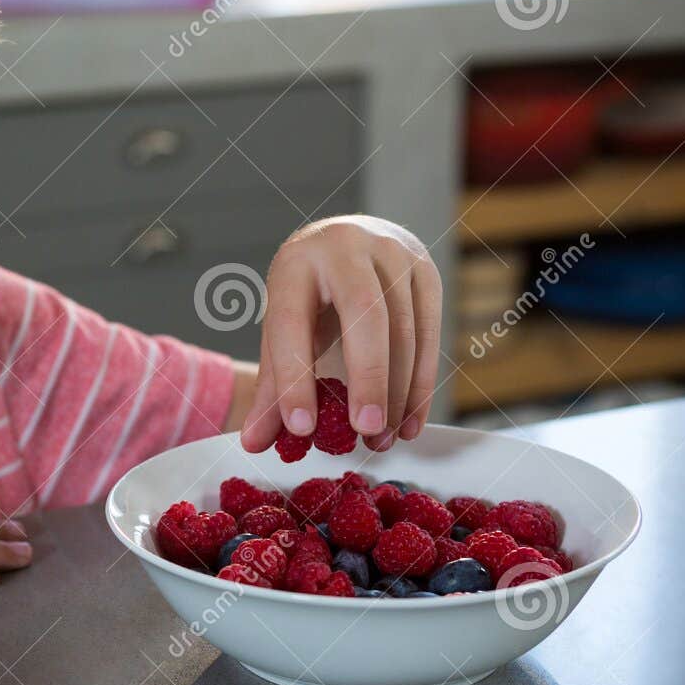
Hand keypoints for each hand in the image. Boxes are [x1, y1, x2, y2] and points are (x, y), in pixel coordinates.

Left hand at [239, 215, 441, 454]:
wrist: (349, 240)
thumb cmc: (310, 294)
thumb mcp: (285, 329)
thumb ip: (273, 387)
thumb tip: (255, 443)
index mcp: (296, 262)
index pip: (291, 323)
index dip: (294, 379)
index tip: (301, 428)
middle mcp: (346, 248)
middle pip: (365, 315)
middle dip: (368, 378)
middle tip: (364, 431)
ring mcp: (393, 254)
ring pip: (404, 329)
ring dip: (398, 392)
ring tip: (382, 438)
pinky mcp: (425, 271)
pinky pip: (429, 334)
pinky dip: (421, 386)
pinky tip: (407, 423)